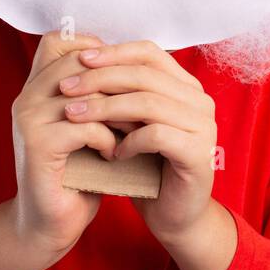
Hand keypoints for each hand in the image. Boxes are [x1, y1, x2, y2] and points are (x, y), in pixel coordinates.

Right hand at [10, 31, 118, 260]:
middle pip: (81, 63)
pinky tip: (113, 154)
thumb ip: (98, 95)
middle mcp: (27, 97)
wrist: (50, 225)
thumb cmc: (76, 173)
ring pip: (88, 93)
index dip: (97, 51)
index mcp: (36, 88)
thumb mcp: (88, 126)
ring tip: (133, 130)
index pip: (61, 41)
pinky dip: (108, 139)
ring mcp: (29, 120)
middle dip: (119, 83)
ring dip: (120, 112)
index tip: (126, 79)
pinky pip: (85, 126)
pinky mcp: (38, 146)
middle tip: (142, 106)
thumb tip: (137, 64)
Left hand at [56, 41, 217, 247]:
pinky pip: (157, 135)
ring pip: (148, 102)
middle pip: (145, 74)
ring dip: (105, 108)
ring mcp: (203, 127)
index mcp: (186, 86)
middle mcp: (200, 101)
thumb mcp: (131, 124)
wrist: (173, 217)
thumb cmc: (149, 168)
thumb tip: (81, 64)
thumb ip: (121, 95)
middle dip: (99, 78)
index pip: (149, 53)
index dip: (113, 53)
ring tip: (74, 117)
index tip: (78, 60)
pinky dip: (129, 141)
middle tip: (66, 89)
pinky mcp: (199, 154)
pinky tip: (111, 152)